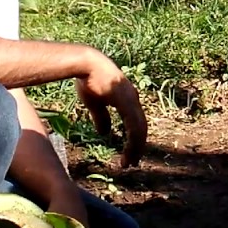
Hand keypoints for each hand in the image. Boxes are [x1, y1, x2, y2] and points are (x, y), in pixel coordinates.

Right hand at [75, 48, 147, 166]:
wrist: (86, 64)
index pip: (135, 124)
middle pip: (141, 129)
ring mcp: (132, 100)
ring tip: (130, 162)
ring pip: (140, 129)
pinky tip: (129, 150)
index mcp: (128, 100)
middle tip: (133, 163)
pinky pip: (134, 125)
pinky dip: (133, 140)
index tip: (129, 154)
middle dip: (137, 147)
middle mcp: (133, 100)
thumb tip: (105, 132)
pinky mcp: (127, 101)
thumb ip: (101, 117)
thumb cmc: (89, 80)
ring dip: (136, 147)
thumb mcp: (95, 103)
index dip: (134, 140)